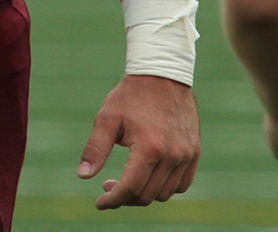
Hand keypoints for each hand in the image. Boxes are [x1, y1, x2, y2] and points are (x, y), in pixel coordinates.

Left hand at [76, 74, 199, 208]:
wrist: (162, 74)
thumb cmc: (131, 96)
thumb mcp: (107, 118)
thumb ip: (95, 149)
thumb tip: (83, 176)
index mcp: (149, 148)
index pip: (130, 188)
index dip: (112, 200)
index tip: (99, 202)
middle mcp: (172, 155)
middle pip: (146, 195)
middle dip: (124, 197)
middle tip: (108, 185)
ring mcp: (186, 154)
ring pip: (165, 193)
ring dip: (144, 194)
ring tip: (127, 180)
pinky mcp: (194, 151)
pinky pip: (182, 184)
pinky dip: (165, 187)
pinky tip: (149, 176)